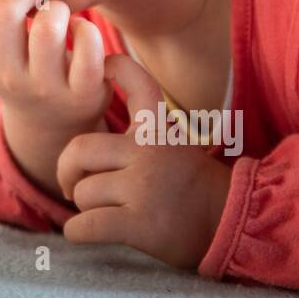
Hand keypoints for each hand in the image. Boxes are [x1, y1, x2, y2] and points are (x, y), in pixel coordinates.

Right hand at [0, 0, 110, 134]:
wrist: (52, 122)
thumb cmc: (20, 61)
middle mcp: (8, 77)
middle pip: (7, 11)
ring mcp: (45, 88)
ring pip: (48, 26)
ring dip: (58, 8)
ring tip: (60, 14)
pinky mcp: (82, 94)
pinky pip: (88, 45)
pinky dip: (88, 29)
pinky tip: (81, 32)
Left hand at [56, 54, 233, 268]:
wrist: (232, 223)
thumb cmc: (190, 187)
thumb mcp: (172, 145)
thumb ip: (139, 134)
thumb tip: (83, 142)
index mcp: (157, 130)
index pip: (138, 82)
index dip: (116, 69)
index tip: (103, 65)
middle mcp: (148, 152)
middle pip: (79, 150)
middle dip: (66, 170)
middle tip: (71, 184)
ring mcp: (143, 188)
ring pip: (83, 192)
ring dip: (83, 207)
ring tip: (102, 212)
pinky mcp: (139, 224)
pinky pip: (84, 226)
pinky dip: (76, 232)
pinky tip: (84, 232)